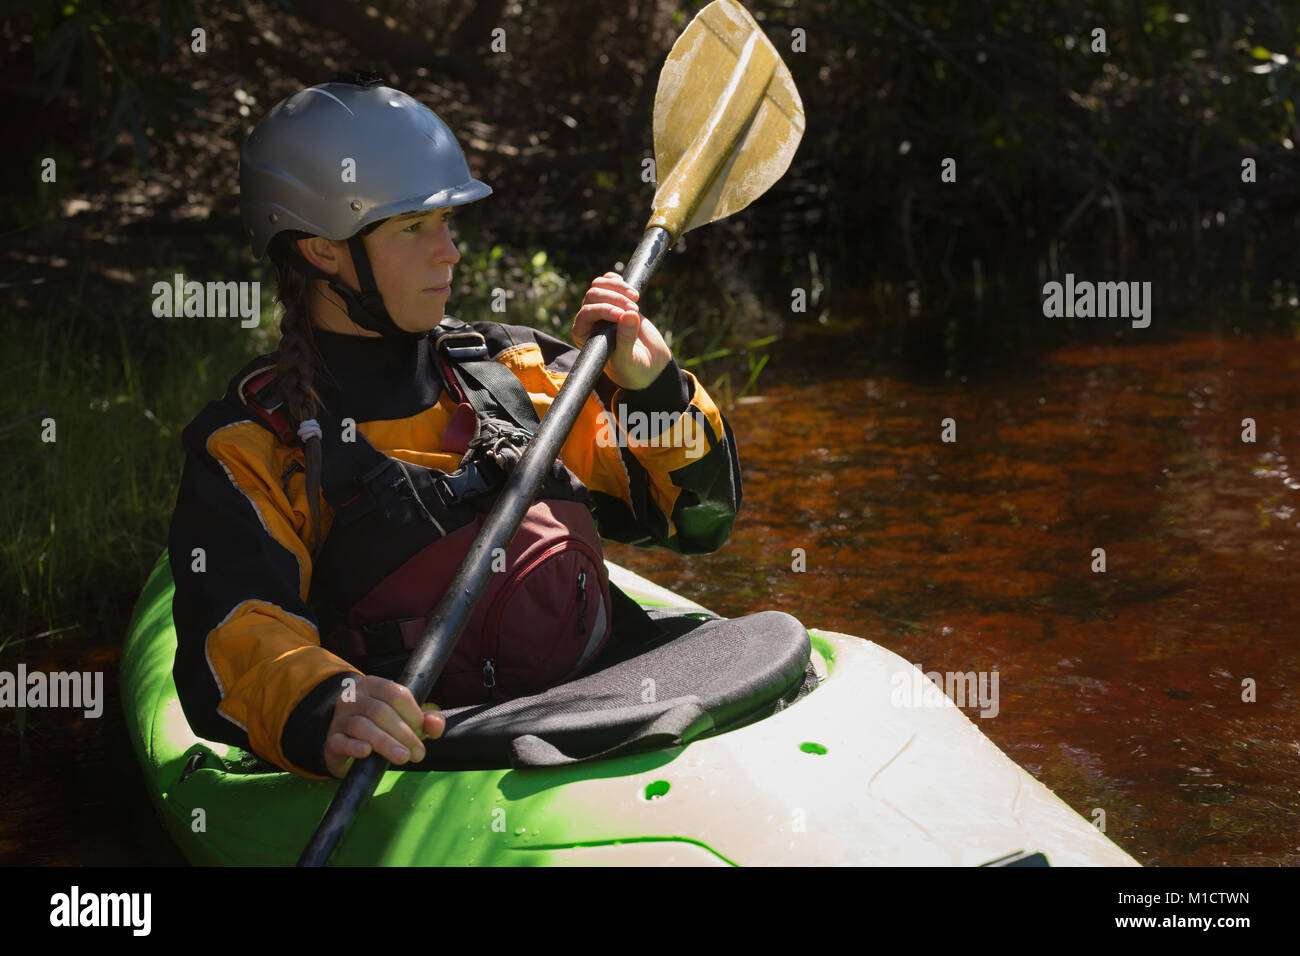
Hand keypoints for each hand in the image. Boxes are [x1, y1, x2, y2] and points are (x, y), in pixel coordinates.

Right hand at [323, 675, 445, 778]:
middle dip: (403, 733)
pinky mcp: (331, 740)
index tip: (423, 730)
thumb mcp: (404, 719)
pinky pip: (341, 742)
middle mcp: (353, 698)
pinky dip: (354, 747)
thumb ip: (424, 720)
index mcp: (373, 685)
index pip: (395, 693)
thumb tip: (436, 724)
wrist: (348, 743)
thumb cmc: (381, 727)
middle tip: (418, 753)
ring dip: (386, 743)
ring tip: (403, 757)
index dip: (412, 712)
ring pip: (362, 726)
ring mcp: (339, 718)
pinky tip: (366, 752)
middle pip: (380, 711)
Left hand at [571, 272, 671, 390]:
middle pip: (592, 295)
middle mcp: (589, 320)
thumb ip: (626, 339)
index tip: (623, 316)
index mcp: (584, 336)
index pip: (586, 313)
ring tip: (636, 300)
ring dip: (618, 288)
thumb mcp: (629, 359)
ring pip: (599, 285)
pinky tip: (631, 292)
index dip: (604, 310)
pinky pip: (609, 282)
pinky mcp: (616, 301)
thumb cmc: (633, 369)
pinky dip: (618, 282)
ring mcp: (602, 308)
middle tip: (635, 310)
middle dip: (615, 299)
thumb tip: (629, 315)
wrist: (649, 366)